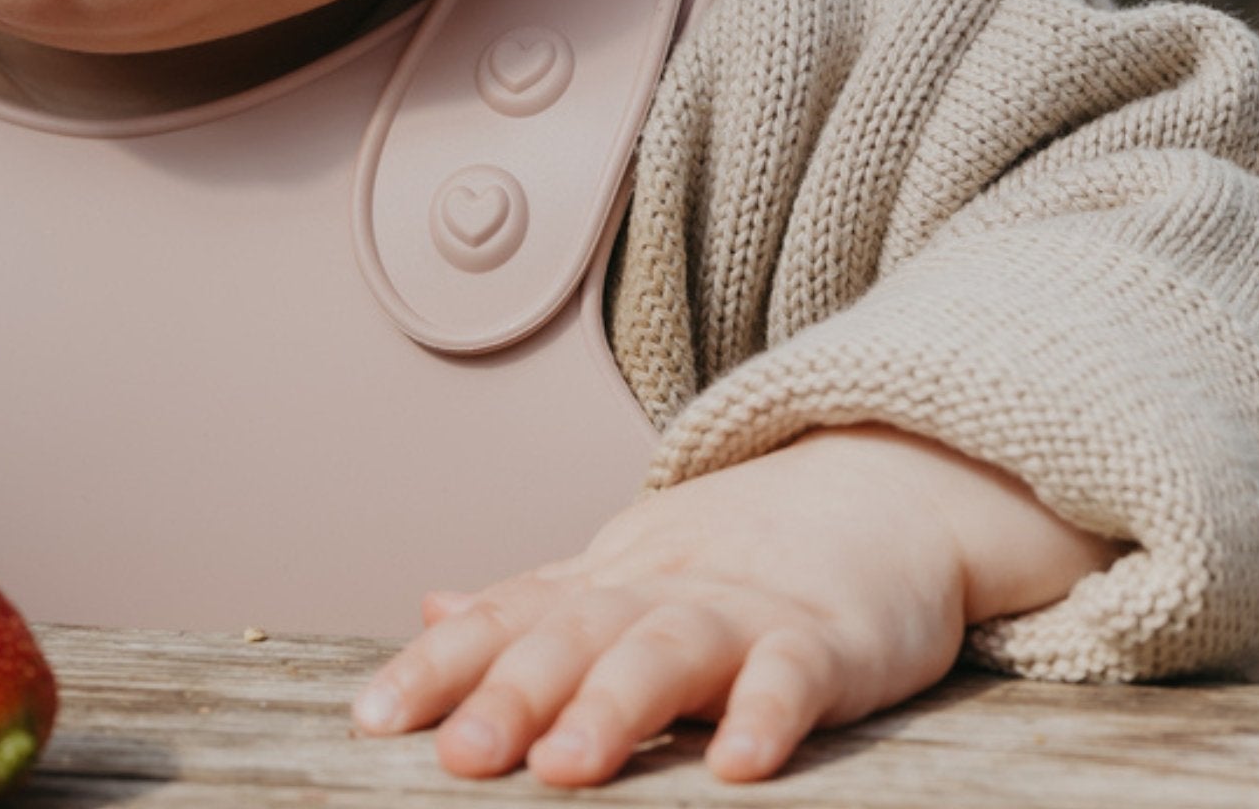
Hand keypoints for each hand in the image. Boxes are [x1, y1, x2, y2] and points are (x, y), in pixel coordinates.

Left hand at [350, 424, 1120, 787]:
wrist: (885, 488)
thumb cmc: (746, 557)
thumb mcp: (630, 572)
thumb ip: (538, 603)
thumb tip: (430, 610)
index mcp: (608, 581)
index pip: (509, 617)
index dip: (439, 666)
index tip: (373, 720)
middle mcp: (662, 587)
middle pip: (573, 633)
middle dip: (509, 694)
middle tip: (456, 757)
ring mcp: (746, 608)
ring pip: (667, 648)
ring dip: (613, 706)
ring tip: (564, 769)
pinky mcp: (832, 639)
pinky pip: (797, 674)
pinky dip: (767, 714)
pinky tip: (737, 764)